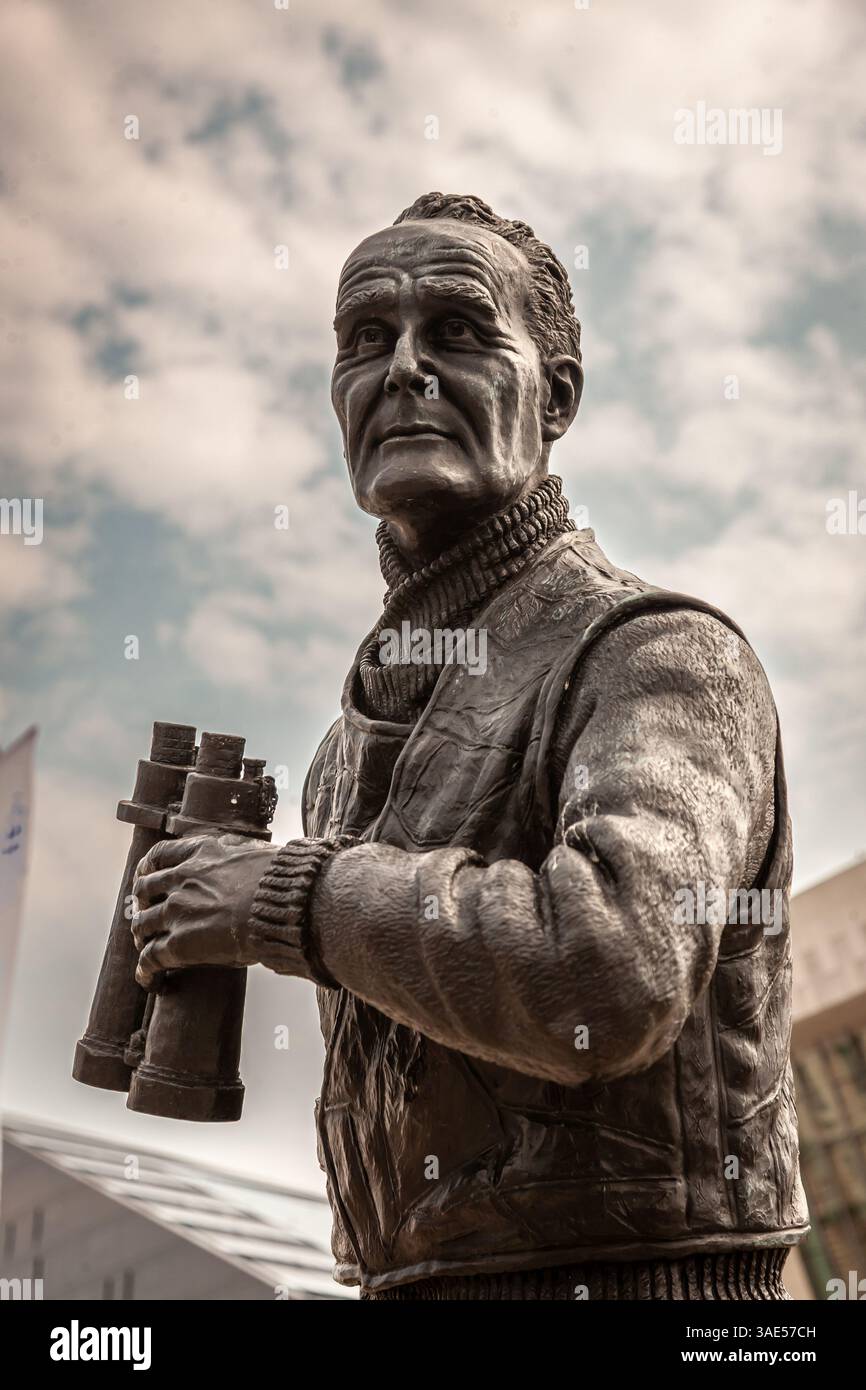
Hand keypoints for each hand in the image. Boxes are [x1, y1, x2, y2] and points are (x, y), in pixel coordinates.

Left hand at [131, 834, 276, 986]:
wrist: (284, 906)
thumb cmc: (280, 880)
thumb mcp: (253, 850)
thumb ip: (234, 848)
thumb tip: (233, 847)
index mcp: (201, 853)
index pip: (160, 855)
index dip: (147, 868)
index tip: (146, 876)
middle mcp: (183, 879)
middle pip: (144, 891)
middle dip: (142, 905)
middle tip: (147, 917)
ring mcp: (178, 911)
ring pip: (142, 925)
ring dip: (142, 937)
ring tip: (147, 949)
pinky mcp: (180, 943)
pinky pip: (150, 959)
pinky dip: (145, 971)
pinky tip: (150, 980)